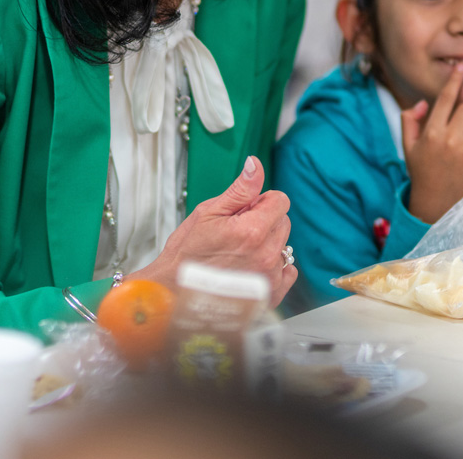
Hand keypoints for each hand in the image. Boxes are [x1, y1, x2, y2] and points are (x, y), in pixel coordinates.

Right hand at [135, 157, 296, 305]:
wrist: (174, 295)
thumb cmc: (186, 255)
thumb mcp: (208, 213)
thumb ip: (240, 189)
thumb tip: (255, 165)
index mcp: (252, 231)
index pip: (280, 201)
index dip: (261, 202)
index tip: (245, 211)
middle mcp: (266, 256)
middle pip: (283, 223)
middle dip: (265, 222)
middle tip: (237, 234)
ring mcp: (269, 278)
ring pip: (284, 247)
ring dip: (268, 245)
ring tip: (240, 255)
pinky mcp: (270, 296)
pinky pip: (287, 272)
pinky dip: (275, 269)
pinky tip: (252, 270)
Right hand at [402, 63, 462, 223]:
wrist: (435, 203)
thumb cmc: (422, 171)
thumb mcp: (408, 146)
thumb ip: (411, 120)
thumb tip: (424, 102)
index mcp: (430, 132)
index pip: (445, 99)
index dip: (454, 80)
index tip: (461, 66)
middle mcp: (448, 138)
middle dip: (462, 115)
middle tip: (455, 130)